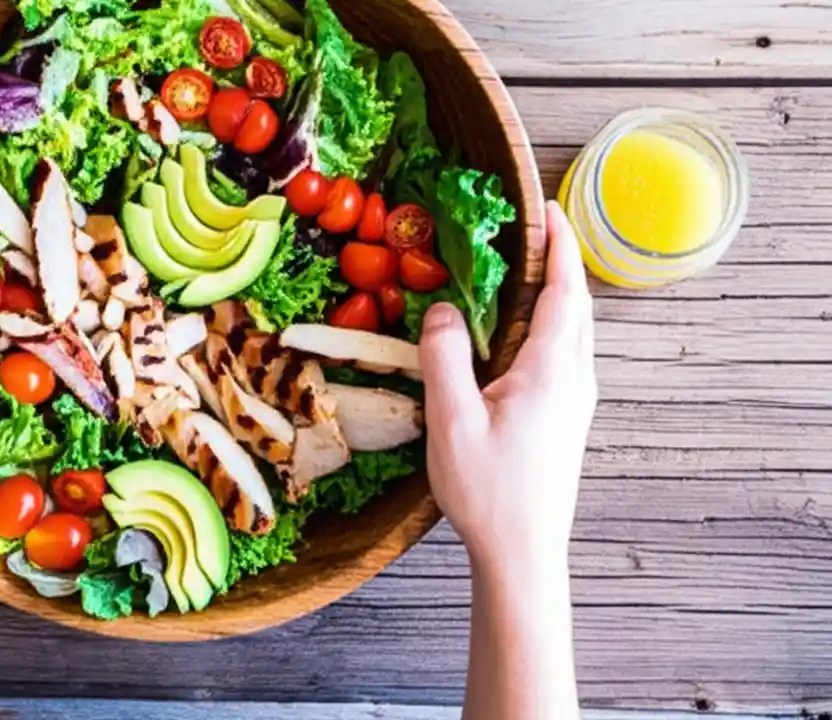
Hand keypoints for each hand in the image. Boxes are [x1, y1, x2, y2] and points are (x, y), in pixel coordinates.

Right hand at [420, 201, 595, 565]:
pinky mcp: (565, 420)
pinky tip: (516, 336)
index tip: (548, 208)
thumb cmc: (488, 490)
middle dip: (558, 262)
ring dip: (554, 295)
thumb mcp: (452, 420)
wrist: (523, 553)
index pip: (566, 290)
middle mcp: (574, 379)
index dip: (560, 244)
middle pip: (576, 305)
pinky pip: (563, 355)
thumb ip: (445, 357)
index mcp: (552, 370)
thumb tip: (445, 311)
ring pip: (573, 331)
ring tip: (521, 274)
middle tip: (529, 232)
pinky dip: (547, 326)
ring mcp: (574, 401)